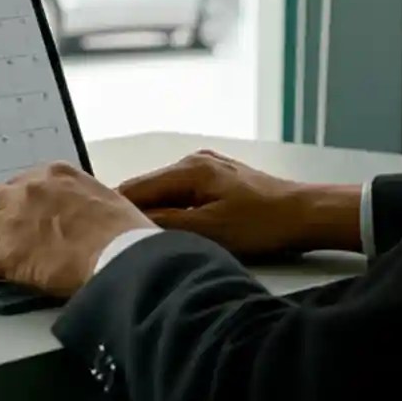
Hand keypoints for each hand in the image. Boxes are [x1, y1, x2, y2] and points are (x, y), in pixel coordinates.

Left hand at [0, 162, 155, 296]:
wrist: (125, 256)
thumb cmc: (126, 234)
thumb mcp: (104, 199)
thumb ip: (80, 202)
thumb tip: (79, 216)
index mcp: (53, 175)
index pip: (14, 184)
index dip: (6, 202)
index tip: (5, 213)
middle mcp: (28, 193)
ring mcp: (15, 223)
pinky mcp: (9, 256)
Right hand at [117, 150, 362, 255]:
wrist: (306, 214)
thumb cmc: (262, 224)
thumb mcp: (209, 230)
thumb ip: (166, 224)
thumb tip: (129, 223)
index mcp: (188, 170)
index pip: (135, 188)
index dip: (113, 209)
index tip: (96, 228)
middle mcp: (194, 161)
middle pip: (148, 188)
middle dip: (131, 211)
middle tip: (113, 238)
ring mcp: (208, 168)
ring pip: (165, 192)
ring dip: (153, 212)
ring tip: (140, 237)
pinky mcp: (219, 179)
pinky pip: (183, 193)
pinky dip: (173, 209)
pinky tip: (171, 228)